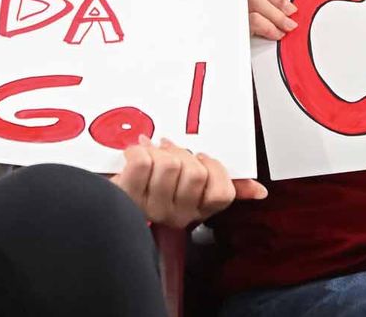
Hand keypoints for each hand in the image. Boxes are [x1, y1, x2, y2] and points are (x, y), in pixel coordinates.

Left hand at [110, 137, 265, 227]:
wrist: (107, 200)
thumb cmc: (152, 187)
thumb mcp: (191, 188)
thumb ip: (225, 186)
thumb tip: (259, 190)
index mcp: (196, 212)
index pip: (222, 192)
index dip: (212, 168)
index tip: (200, 160)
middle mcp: (176, 216)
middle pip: (195, 172)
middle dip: (181, 154)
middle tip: (169, 156)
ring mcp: (151, 207)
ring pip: (170, 163)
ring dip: (157, 152)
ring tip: (150, 159)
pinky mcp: (126, 195)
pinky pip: (143, 160)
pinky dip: (136, 150)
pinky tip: (133, 157)